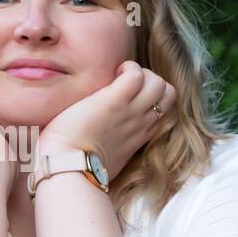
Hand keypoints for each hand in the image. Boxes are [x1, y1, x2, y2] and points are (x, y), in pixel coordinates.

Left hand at [36, 61, 175, 181]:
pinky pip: (136, 74)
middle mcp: (141, 123)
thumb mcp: (109, 158)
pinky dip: (127, 68)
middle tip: (124, 83)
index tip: (129, 95)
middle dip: (151, 80)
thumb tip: (102, 140)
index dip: (151, 95)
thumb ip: (115, 144)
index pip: (164, 108)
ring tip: (117, 77)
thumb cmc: (81, 165)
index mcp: (141, 136)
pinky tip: (112, 74)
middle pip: (168, 92)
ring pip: (158, 82)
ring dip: (140, 72)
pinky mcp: (114, 101)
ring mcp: (130, 112)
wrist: (69, 168)